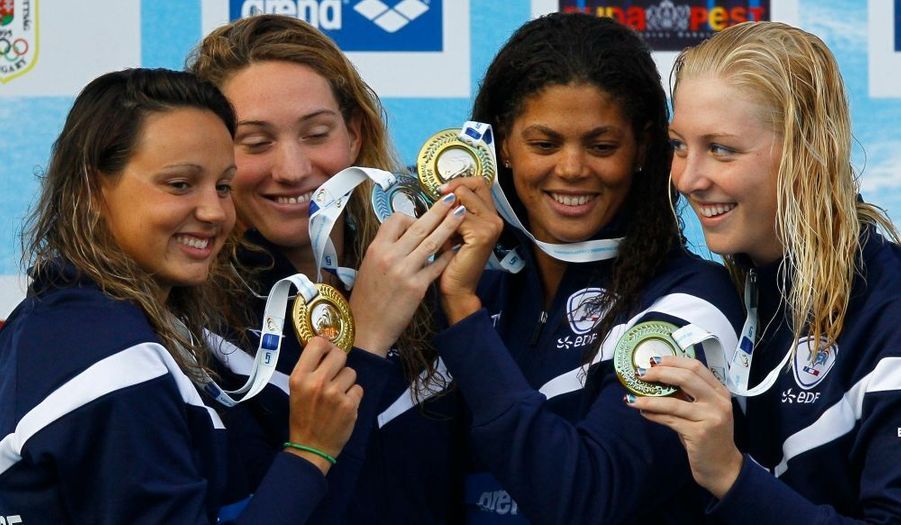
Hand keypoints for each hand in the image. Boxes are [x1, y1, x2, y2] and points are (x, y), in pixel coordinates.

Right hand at [286, 336, 362, 473]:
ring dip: (347, 382)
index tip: (327, 353)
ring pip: (351, 372)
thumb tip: (326, 347)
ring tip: (337, 395)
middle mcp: (317, 382)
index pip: (317, 343)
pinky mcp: (350, 405)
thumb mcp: (297, 390)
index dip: (326, 346)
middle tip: (334, 375)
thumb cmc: (303, 416)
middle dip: (339, 363)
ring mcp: (335, 394)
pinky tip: (343, 406)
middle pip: (339, 354)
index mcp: (299, 377)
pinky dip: (353, 396)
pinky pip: (358, 388)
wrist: (311, 447)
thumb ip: (310, 369)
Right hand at [350, 194, 464, 355]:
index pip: (395, 220)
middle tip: (451, 198)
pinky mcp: (417, 287)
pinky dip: (448, 254)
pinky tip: (457, 247)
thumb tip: (405, 234)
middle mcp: (390, 257)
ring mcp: (405, 272)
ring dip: (449, 226)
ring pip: (432, 242)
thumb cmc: (367, 297)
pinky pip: (437, 266)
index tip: (418, 220)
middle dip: (438, 210)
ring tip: (461, 214)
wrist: (366, 328)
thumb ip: (386, 249)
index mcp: (376, 249)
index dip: (410, 216)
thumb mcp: (368, 266)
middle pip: (419, 226)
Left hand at [437, 178, 503, 323]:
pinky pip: (457, 216)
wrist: (456, 288)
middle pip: (473, 185)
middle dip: (453, 191)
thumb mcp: (451, 230)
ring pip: (463, 198)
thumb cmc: (450, 261)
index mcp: (489, 215)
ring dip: (446, 210)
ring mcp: (491, 225)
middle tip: (439, 201)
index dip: (458, 182)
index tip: (441, 190)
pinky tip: (443, 238)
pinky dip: (445, 224)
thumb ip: (451, 210)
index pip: (478, 183)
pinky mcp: (483, 234)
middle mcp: (495, 218)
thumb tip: (441, 192)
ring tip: (441, 228)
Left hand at [625, 356, 742, 497]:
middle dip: (659, 373)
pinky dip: (653, 414)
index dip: (673, 361)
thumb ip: (688, 395)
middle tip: (641, 374)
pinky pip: (669, 419)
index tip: (654, 361)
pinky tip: (643, 412)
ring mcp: (710, 418)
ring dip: (649, 399)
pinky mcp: (699, 433)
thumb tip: (657, 379)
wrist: (723, 467)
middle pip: (686, 377)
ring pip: (673, 402)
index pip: (696, 367)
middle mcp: (718, 402)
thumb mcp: (704, 411)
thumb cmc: (709, 436)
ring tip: (632, 398)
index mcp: (720, 392)